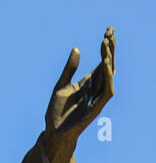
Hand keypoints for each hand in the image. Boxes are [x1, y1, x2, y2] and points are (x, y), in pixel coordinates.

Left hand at [43, 27, 114, 162]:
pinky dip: (107, 78)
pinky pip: (106, 91)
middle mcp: (96, 88)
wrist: (52, 132)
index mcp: (88, 82)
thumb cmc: (56, 111)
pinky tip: (106, 66)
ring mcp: (97, 97)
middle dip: (110, 49)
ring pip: (108, 75)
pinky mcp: (96, 107)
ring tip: (106, 45)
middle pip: (108, 65)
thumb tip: (77, 49)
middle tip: (110, 33)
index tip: (108, 31)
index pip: (102, 61)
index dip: (106, 47)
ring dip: (109, 60)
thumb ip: (69, 69)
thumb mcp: (60, 86)